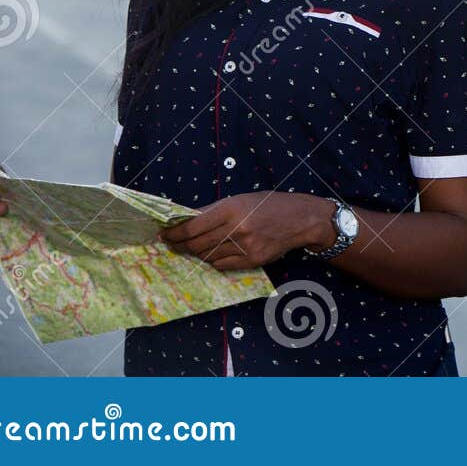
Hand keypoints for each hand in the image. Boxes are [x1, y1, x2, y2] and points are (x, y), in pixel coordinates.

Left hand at [160, 191, 332, 270]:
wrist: (302, 219)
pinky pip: (222, 265)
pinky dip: (213, 260)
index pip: (192, 227)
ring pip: (207, 255)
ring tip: (191, 248)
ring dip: (196, 253)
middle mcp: (236, 229)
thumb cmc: (271, 205)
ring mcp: (244, 247)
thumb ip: (215, 211)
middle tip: (171, 244)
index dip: (174, 233)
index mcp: (231, 209)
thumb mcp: (241, 200)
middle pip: (196, 244)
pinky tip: (214, 254)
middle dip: (179, 245)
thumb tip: (187, 219)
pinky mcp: (252, 261)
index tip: (164, 234)